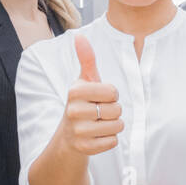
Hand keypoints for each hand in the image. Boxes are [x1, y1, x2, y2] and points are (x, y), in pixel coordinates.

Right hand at [62, 35, 123, 155]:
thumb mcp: (84, 81)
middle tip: (99, 113)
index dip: (111, 94)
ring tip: (99, 124)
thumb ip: (86, 60)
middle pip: (117, 109)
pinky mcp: (85, 148)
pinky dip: (110, 139)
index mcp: (75, 91)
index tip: (99, 97)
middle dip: (114, 111)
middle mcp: (73, 111)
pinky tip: (97, 136)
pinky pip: (113, 142)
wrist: (68, 136)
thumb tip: (79, 36)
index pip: (113, 91)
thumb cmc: (82, 103)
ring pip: (117, 126)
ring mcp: (78, 131)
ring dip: (113, 126)